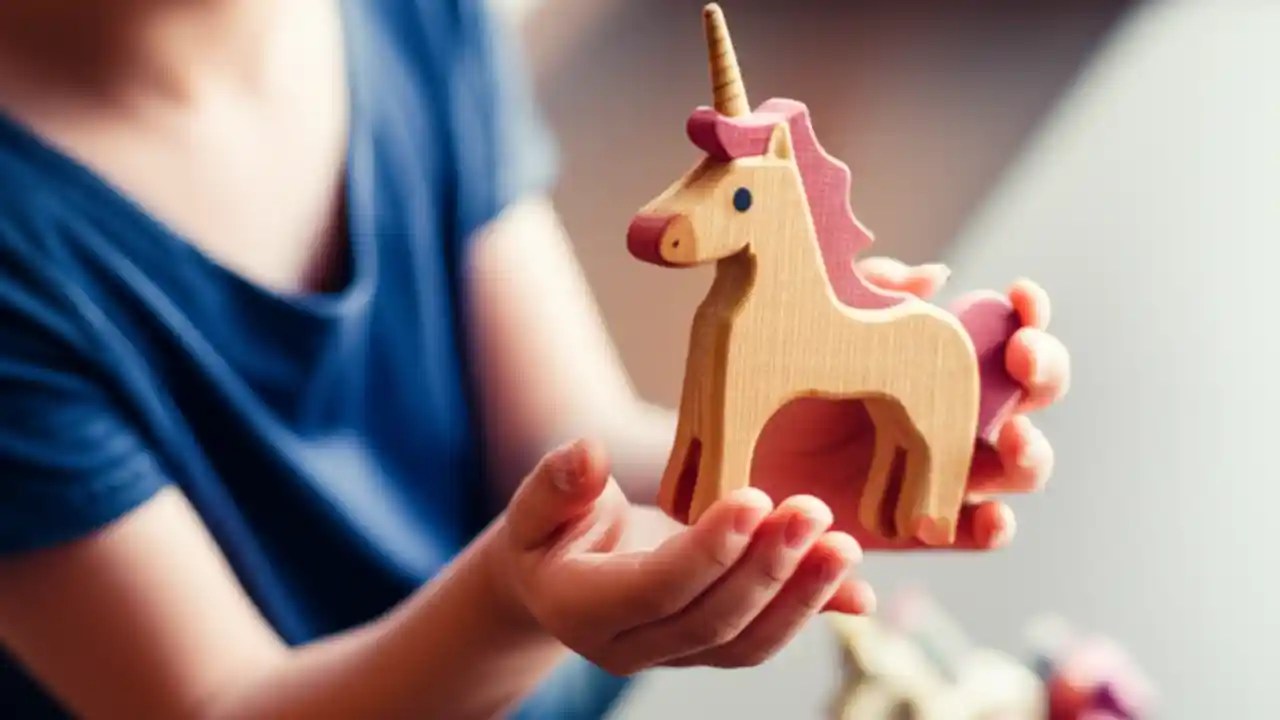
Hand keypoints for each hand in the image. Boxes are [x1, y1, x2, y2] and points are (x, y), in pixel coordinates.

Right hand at [489, 440, 874, 675]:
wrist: (556, 581)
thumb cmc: (548, 532)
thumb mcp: (534, 506)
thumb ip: (557, 483)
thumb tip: (587, 452)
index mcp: (581, 609)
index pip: (655, 588)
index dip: (708, 550)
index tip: (755, 499)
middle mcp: (629, 647)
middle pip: (711, 619)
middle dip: (768, 567)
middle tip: (812, 511)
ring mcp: (673, 656)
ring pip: (746, 642)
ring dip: (802, 595)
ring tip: (844, 545)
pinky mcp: (709, 649)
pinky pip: (764, 639)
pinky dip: (813, 613)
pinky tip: (858, 590)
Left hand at [749, 258, 1070, 550]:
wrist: (742, 459)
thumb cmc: (777, 389)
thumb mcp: (815, 329)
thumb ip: (869, 294)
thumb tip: (934, 276)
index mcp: (938, 361)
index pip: (1006, 333)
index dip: (1028, 315)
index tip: (1020, 295)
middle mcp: (956, 415)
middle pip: (1030, 396)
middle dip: (1042, 373)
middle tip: (1021, 363)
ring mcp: (947, 473)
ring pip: (1019, 467)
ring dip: (1027, 453)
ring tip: (1009, 442)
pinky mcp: (928, 526)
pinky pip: (977, 531)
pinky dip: (993, 526)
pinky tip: (987, 518)